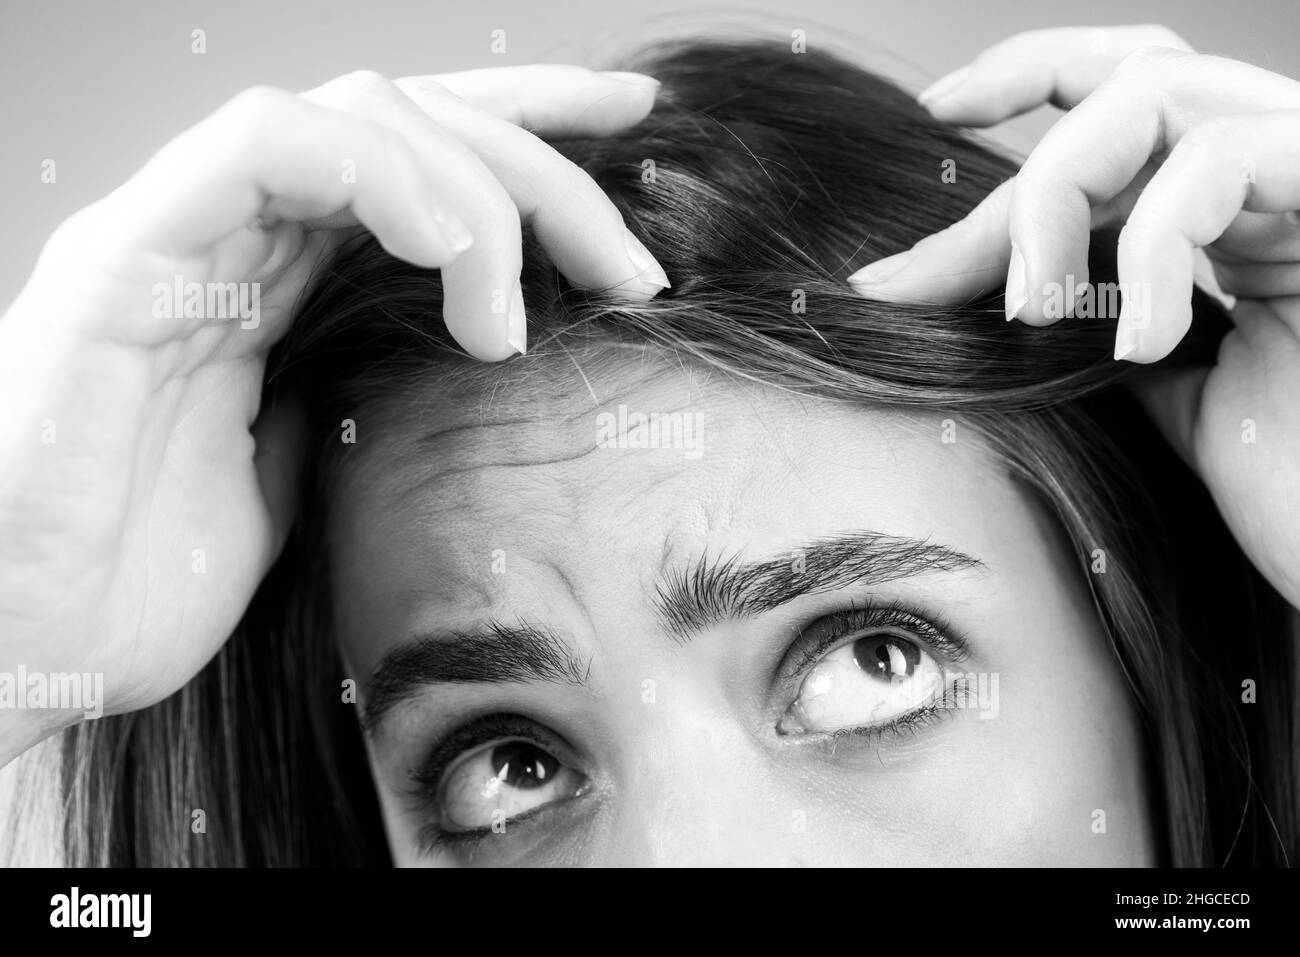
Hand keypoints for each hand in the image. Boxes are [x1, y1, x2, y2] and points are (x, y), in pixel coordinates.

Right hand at [0, 66, 667, 761]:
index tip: (634, 136)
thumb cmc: (143, 584)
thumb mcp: (297, 485)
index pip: (415, 164)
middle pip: (408, 121)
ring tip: (539, 295)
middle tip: (632, 260)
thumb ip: (351, 403)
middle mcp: (228, 236)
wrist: (25, 657)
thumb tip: (439, 366)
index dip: (529, 133)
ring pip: (354, 115)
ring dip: (479, 188)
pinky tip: (454, 252)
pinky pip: (262, 150)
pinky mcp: (124, 259)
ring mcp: (174, 234)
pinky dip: (380, 177)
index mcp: (274, 279)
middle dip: (541, 165)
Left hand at [848, 25, 1299, 608]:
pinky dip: (1150, 248)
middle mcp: (1282, 174)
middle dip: (1020, 124)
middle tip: (926, 226)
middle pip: (1139, 70)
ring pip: (1161, 95)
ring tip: (1033, 313)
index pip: (1130, 100)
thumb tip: (990, 287)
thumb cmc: (1291, 485)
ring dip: (1056, 197)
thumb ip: (1097, 318)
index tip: (935, 112)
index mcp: (1241, 209)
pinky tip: (1139, 344)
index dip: (1027, 80)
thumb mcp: (1163, 389)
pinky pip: (1222, 161)